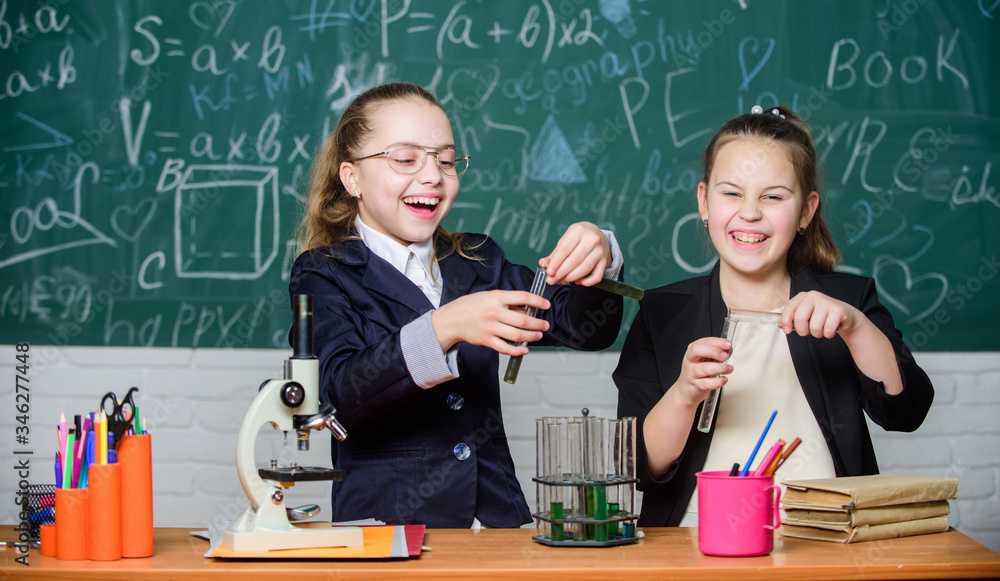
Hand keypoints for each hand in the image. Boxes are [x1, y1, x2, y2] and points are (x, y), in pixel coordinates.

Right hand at [431, 290, 550, 355]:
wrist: (452, 319)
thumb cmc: (471, 306)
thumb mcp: (489, 297)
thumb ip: (508, 303)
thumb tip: (527, 310)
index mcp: (496, 297)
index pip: (522, 297)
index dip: (537, 301)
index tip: (546, 304)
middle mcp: (494, 312)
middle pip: (523, 320)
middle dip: (538, 323)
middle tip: (545, 325)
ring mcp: (491, 328)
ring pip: (517, 335)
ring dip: (532, 336)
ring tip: (538, 335)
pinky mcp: (487, 340)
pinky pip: (506, 348)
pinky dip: (517, 351)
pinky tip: (525, 349)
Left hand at [539, 222, 610, 285]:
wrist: (596, 233)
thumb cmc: (578, 238)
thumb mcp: (565, 241)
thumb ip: (554, 254)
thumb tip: (543, 264)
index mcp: (578, 231)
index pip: (565, 250)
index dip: (556, 263)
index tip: (549, 272)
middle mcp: (592, 239)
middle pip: (574, 260)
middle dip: (561, 273)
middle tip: (553, 280)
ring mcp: (600, 250)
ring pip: (584, 269)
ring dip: (571, 278)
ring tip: (562, 280)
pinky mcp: (605, 261)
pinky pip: (596, 276)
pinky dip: (586, 282)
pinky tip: (578, 281)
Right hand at [671, 337, 732, 406]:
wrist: (686, 389)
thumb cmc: (697, 372)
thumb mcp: (706, 359)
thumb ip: (718, 353)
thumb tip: (728, 349)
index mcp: (693, 351)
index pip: (704, 342)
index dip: (717, 342)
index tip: (728, 344)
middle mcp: (690, 360)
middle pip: (697, 350)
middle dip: (714, 351)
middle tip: (725, 356)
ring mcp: (691, 373)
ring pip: (705, 368)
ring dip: (721, 368)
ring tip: (729, 369)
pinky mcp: (696, 385)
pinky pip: (707, 383)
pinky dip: (718, 381)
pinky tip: (724, 379)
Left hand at [781, 291, 861, 338]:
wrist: (846, 316)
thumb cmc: (823, 317)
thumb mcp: (806, 316)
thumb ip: (793, 320)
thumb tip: (780, 325)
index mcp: (804, 296)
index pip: (789, 307)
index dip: (785, 321)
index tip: (786, 331)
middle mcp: (814, 296)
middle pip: (800, 318)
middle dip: (802, 331)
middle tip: (808, 332)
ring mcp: (826, 302)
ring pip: (814, 327)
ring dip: (817, 334)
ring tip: (822, 329)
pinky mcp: (838, 310)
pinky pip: (827, 330)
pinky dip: (828, 335)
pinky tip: (831, 329)